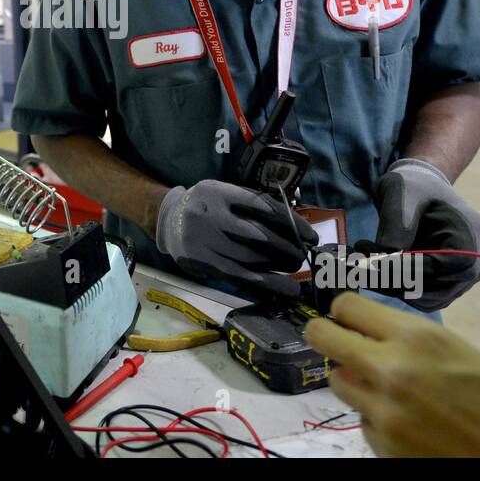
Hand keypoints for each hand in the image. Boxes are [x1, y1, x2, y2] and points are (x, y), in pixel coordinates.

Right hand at [155, 179, 317, 298]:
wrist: (169, 222)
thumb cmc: (207, 207)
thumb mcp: (224, 194)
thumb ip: (252, 205)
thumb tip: (296, 228)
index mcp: (218, 192)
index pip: (262, 206)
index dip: (291, 222)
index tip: (311, 235)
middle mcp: (209, 215)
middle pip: (258, 234)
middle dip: (287, 247)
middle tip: (303, 253)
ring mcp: (204, 242)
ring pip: (251, 258)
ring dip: (279, 266)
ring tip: (296, 268)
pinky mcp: (204, 264)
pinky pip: (241, 277)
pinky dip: (268, 284)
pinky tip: (287, 288)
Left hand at [304, 292, 479, 456]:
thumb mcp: (464, 354)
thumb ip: (415, 343)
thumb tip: (376, 334)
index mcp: (419, 337)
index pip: (346, 306)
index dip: (344, 310)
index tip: (346, 315)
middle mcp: (392, 370)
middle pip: (322, 337)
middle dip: (329, 336)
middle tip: (340, 341)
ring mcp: (384, 413)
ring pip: (339, 382)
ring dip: (356, 381)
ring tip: (393, 389)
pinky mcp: (384, 448)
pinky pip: (364, 423)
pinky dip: (379, 420)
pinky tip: (413, 424)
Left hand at [357, 158, 479, 310]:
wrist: (420, 189)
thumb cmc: (413, 184)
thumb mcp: (401, 192)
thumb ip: (396, 222)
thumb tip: (388, 256)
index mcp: (473, 233)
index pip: (447, 265)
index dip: (410, 269)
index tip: (374, 263)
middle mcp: (477, 260)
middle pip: (438, 287)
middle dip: (394, 279)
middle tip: (357, 265)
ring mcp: (464, 276)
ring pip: (427, 298)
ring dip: (390, 286)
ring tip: (362, 261)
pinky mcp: (447, 284)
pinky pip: (422, 297)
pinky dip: (395, 287)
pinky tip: (374, 268)